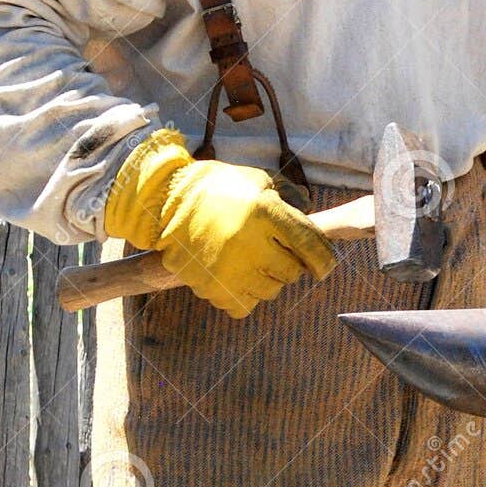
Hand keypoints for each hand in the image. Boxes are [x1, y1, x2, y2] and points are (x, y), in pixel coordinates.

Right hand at [105, 129, 334, 317]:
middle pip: (291, 273)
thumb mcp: (256, 181)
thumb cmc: (215, 189)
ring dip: (265, 279)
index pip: (311, 246)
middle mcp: (252, 244)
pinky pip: (244, 305)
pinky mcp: (213, 288)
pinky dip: (243, 295)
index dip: (323, 260)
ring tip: (248, 261)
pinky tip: (233, 276)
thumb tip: (311, 214)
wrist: (162, 201)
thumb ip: (287, 199)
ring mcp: (232, 269)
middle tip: (271, 252)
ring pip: (270, 291)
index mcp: (267, 213)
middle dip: (287, 263)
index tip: (324, 267)